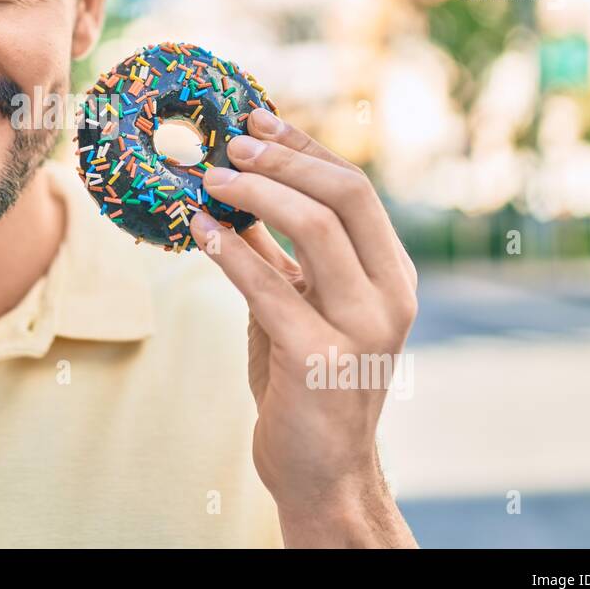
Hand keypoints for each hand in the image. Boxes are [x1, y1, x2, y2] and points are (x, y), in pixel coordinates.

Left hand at [190, 108, 417, 546]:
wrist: (320, 470)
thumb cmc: (305, 381)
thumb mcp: (298, 305)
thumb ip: (278, 253)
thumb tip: (234, 189)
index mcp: (392, 276)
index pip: (355, 189)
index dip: (304, 147)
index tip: (257, 117)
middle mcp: (390, 296)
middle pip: (345, 195)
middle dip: (282, 159)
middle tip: (227, 142)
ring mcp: (362, 328)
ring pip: (316, 228)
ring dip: (254, 192)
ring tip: (207, 177)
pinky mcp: (320, 360)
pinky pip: (267, 286)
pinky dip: (227, 250)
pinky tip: (197, 229)